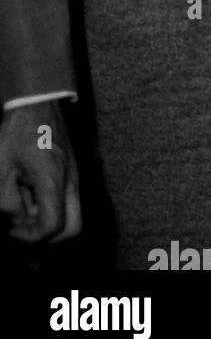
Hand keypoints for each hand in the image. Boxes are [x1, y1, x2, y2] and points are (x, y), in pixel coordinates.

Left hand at [0, 101, 81, 242]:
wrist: (38, 101)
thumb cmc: (17, 131)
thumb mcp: (0, 168)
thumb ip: (7, 201)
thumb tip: (17, 218)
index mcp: (53, 180)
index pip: (54, 226)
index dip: (31, 237)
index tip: (12, 229)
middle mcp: (71, 180)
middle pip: (75, 227)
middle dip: (49, 236)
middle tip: (24, 226)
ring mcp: (75, 174)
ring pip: (74, 214)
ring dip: (49, 219)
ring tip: (24, 205)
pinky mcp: (72, 169)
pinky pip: (69, 198)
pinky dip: (52, 205)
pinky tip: (30, 191)